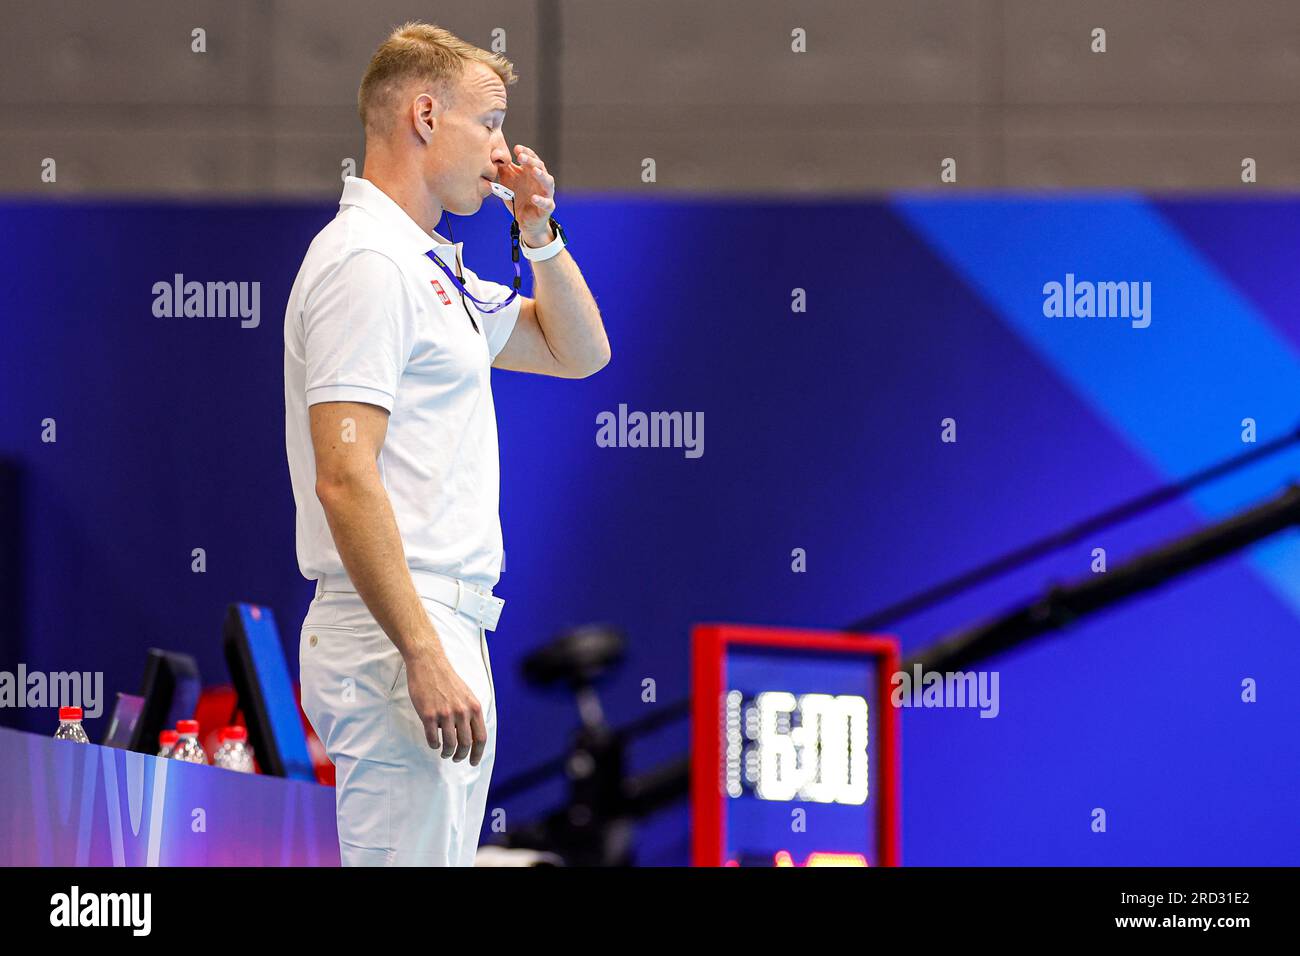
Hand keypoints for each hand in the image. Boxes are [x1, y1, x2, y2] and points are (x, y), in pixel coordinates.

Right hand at [402, 642, 486, 764]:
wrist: (428, 663)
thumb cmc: (447, 679)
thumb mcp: (467, 695)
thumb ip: (470, 713)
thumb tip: (471, 735)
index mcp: (474, 707)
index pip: (480, 738)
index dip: (478, 753)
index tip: (474, 762)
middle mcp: (462, 712)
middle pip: (465, 744)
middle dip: (461, 756)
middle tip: (456, 758)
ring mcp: (445, 714)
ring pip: (449, 744)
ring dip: (447, 753)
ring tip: (445, 752)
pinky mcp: (429, 714)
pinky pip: (433, 738)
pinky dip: (434, 744)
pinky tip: (434, 743)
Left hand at [497, 143, 555, 244]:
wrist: (524, 220)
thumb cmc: (517, 198)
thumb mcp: (507, 182)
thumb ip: (503, 170)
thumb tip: (496, 156)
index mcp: (531, 172)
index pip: (531, 158)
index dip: (525, 152)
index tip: (516, 148)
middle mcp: (541, 180)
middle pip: (540, 166)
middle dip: (531, 160)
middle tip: (521, 156)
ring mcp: (546, 193)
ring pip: (548, 181)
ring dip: (541, 175)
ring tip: (534, 171)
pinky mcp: (548, 207)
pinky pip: (546, 203)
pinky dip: (541, 200)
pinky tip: (534, 198)